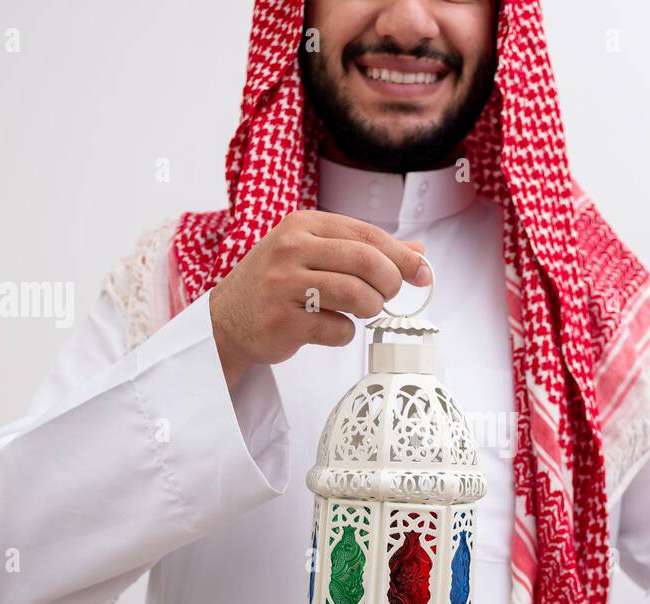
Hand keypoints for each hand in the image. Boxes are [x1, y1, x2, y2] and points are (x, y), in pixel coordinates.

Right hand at [208, 210, 428, 388]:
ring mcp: (283, 285)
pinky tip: (333, 327)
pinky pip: (336, 328)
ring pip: (355, 294)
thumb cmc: (278, 283)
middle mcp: (291, 249)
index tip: (422, 274)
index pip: (367, 235)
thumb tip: (419, 253)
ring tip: (363, 311)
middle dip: (389, 282)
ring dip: (371, 308)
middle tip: (387, 296)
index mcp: (303, 225)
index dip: (402, 256)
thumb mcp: (315, 253)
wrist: (226, 318)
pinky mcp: (282, 321)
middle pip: (366, 261)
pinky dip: (345, 332)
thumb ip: (365, 250)